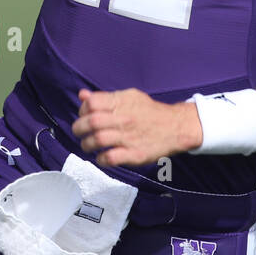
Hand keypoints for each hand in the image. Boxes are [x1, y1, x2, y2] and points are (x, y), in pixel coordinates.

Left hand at [72, 88, 203, 167]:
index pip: (92, 103)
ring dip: (86, 145)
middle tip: (80, 133)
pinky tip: (102, 157)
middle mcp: (125, 118)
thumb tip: (82, 95)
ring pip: (98, 140)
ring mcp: (129, 137)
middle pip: (92, 122)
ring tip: (88, 146)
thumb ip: (105, 97)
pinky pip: (110, 158)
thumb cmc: (149, 112)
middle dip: (79, 129)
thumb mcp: (129, 97)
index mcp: (122, 102)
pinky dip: (100, 159)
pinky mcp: (135, 154)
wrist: (176, 127)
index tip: (84, 116)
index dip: (82, 110)